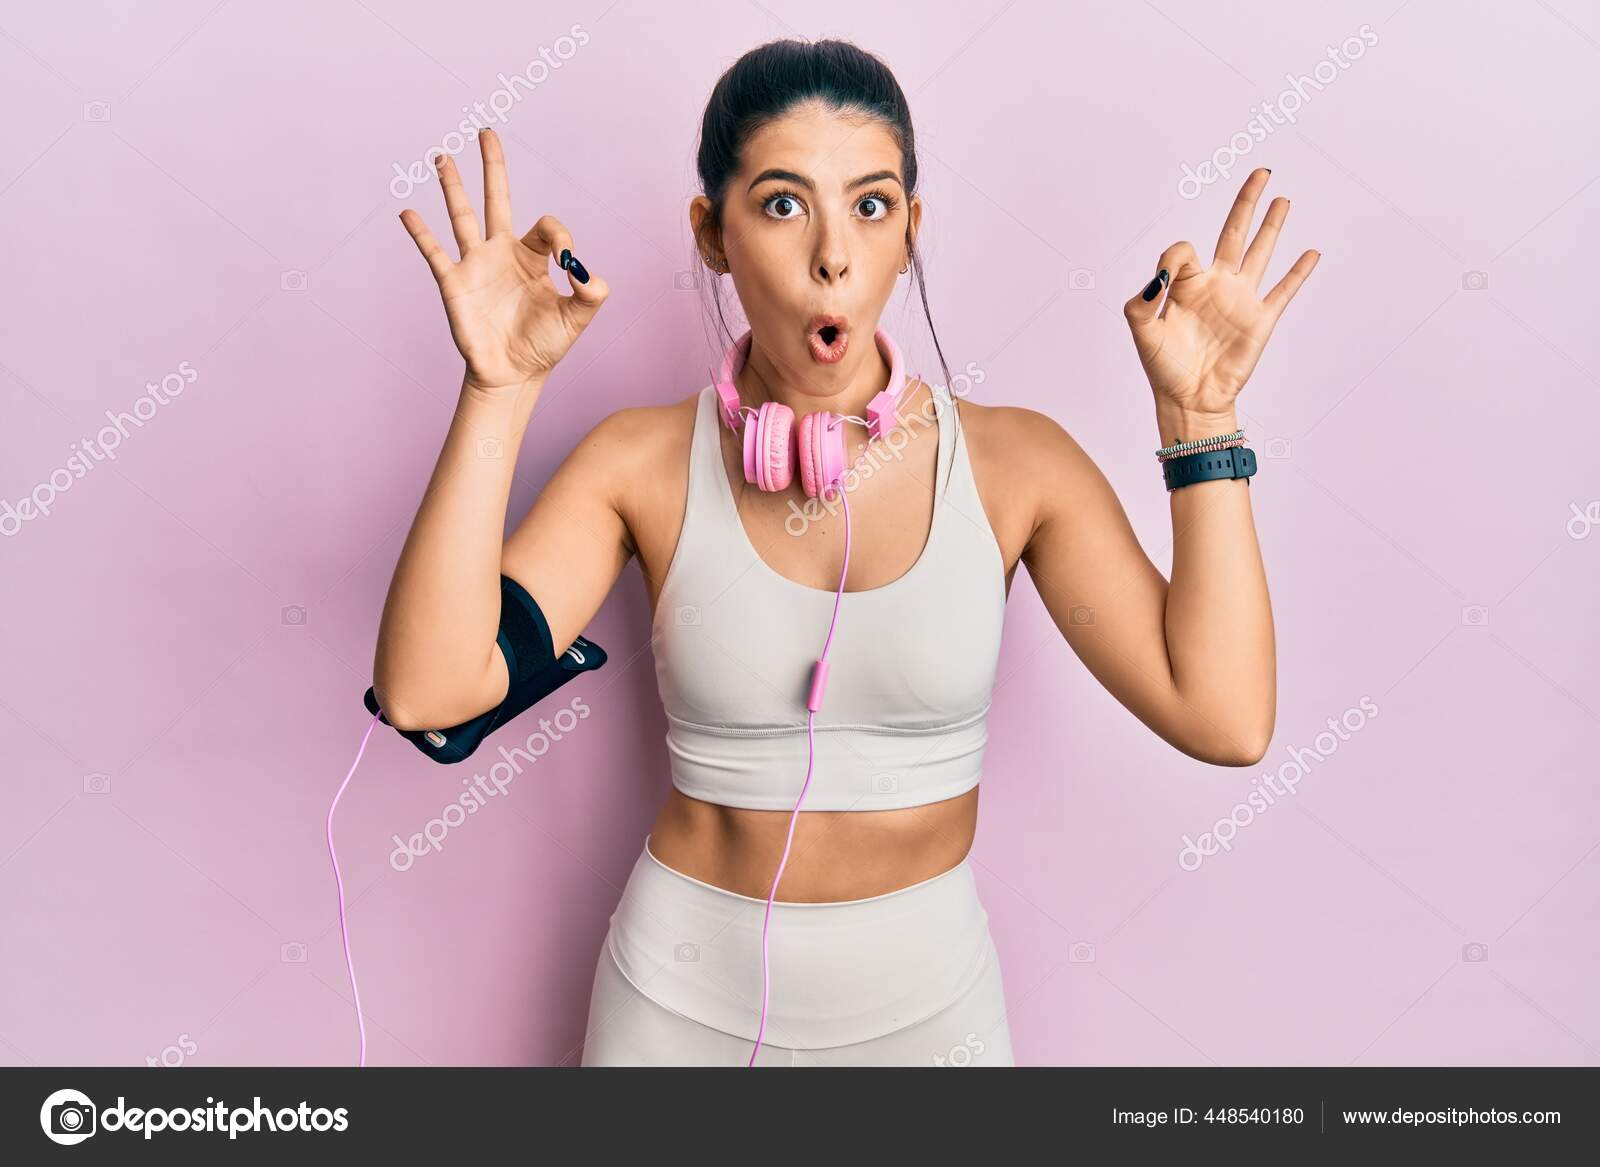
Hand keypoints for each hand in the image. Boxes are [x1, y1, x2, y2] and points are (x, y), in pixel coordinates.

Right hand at [399, 128, 608, 395]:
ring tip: (442, 157)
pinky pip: (434, 252)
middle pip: (497, 199)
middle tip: (487, 132)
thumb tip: (587, 272)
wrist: (513, 374)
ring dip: (452, 186)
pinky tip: (407, 212)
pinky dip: (421, 233)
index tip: (567, 261)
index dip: (560, 238)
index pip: (545, 227)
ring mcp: (476, 265)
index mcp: (533, 257)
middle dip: (493, 166)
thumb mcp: (576, 319)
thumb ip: (590, 294)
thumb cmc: (544, 345)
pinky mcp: (454, 283)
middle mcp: (502, 252)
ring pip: (462, 216)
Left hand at [1123, 168, 1318, 415]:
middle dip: (1245, 202)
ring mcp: (1241, 299)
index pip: (1184, 250)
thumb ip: (1143, 300)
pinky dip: (1298, 272)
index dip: (1175, 256)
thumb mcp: (1142, 330)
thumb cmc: (1163, 365)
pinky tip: (1311, 252)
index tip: (1166, 280)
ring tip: (1282, 198)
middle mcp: (1216, 284)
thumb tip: (1161, 277)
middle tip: (1260, 171)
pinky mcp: (1261, 319)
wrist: (1190, 398)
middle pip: (1233, 232)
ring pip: (1260, 252)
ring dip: (1272, 225)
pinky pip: (1283, 290)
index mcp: (1186, 283)